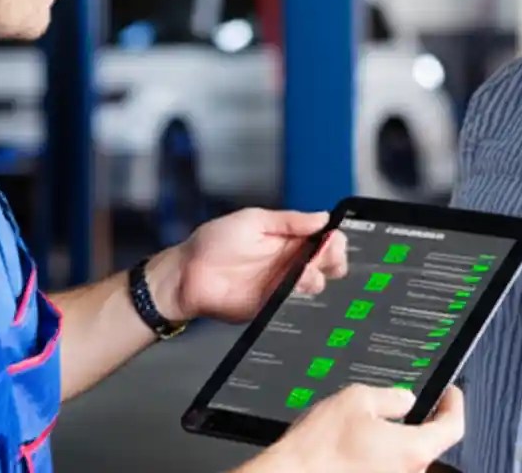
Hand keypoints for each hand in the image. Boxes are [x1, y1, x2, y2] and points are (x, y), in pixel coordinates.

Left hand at [153, 208, 348, 322]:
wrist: (187, 274)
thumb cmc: (214, 242)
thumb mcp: (253, 220)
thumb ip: (289, 221)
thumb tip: (323, 217)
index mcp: (287, 238)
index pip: (323, 239)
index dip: (333, 239)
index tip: (333, 238)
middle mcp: (288, 262)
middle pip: (326, 263)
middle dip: (333, 259)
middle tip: (325, 255)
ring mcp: (281, 285)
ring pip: (315, 284)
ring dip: (316, 276)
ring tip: (305, 271)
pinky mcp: (272, 305)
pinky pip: (295, 303)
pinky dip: (300, 295)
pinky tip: (295, 286)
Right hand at [241, 384, 464, 472]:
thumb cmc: (320, 447)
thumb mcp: (356, 399)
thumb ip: (391, 397)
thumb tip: (405, 399)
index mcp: (413, 449)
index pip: (453, 426)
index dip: (454, 405)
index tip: (450, 394)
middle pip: (427, 444)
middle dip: (415, 423)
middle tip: (395, 407)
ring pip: (404, 459)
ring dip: (392, 443)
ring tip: (360, 430)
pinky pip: (386, 470)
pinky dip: (377, 459)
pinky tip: (352, 450)